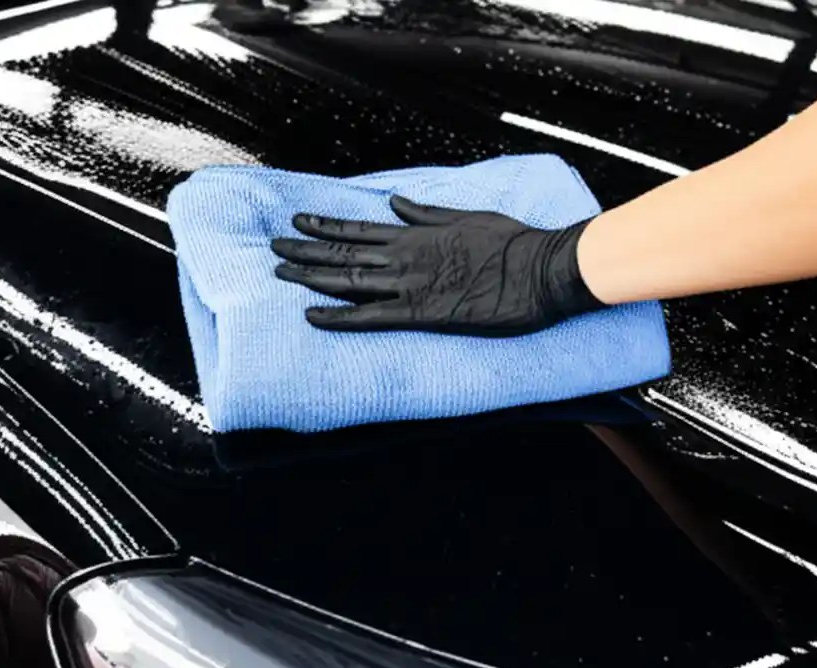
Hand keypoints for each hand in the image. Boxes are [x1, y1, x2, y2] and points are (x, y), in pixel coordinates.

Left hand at [271, 195, 604, 336]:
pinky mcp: (422, 313)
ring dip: (311, 275)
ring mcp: (410, 284)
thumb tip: (397, 202)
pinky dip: (338, 316)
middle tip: (275, 247)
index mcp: (416, 233)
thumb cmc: (512, 243)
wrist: (541, 269)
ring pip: (348, 279)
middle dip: (306, 248)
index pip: (359, 228)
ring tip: (280, 271)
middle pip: (343, 252)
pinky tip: (311, 315)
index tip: (298, 221)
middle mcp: (405, 256)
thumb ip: (427, 212)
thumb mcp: (466, 216)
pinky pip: (370, 316)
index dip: (325, 225)